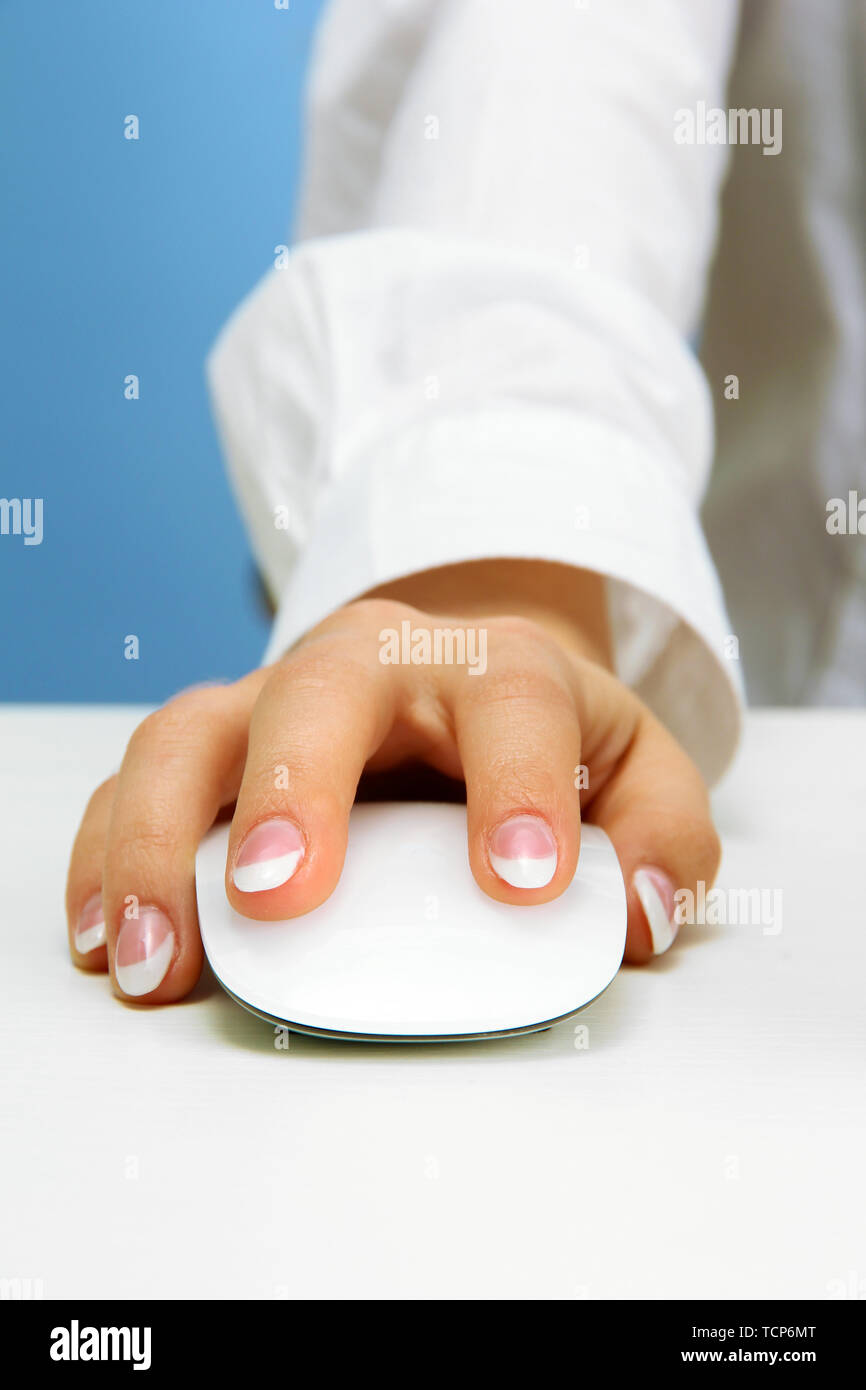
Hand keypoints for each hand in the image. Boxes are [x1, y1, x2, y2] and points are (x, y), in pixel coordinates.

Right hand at [66, 565, 719, 1001]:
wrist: (458, 679)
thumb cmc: (542, 736)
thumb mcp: (632, 768)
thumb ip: (663, 833)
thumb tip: (639, 917)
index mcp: (494, 667)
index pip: (511, 702)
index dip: (515, 786)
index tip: (521, 882)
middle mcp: (372, 666)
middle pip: (316, 693)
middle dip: (291, 789)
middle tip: (280, 894)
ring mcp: (276, 702)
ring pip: (189, 735)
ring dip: (156, 842)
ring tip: (154, 954)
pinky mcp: (215, 749)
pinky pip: (135, 785)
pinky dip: (109, 856)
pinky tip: (107, 939)